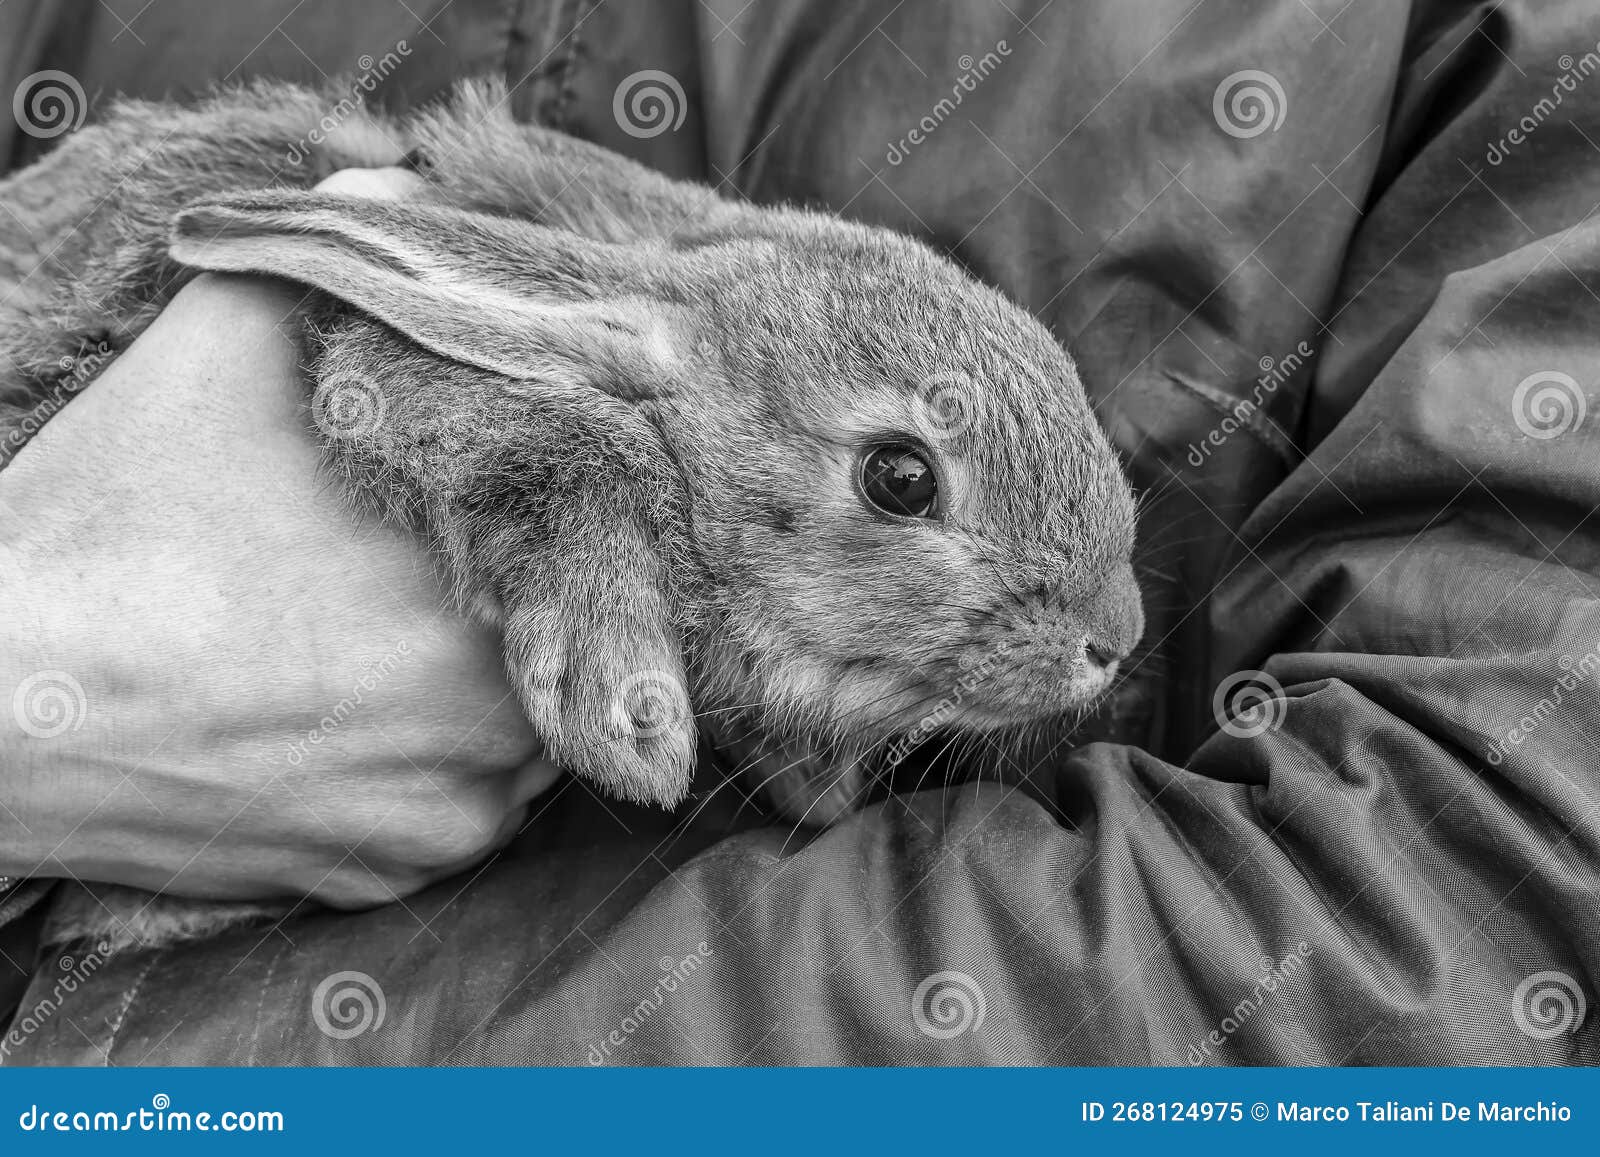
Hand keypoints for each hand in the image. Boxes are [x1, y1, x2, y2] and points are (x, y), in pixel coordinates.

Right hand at [0, 169, 559, 906]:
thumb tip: (400, 185)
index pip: (592, 554)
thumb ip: (334, 259)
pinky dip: (429, 769)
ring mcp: (448, 813)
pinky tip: (351, 718)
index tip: (502, 514)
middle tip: (429, 576)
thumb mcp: (218, 350)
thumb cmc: (116, 525)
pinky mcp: (393, 877)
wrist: (2, 704)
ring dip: (480, 692)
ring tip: (383, 646)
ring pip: (521, 736)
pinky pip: (459, 813)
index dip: (547, 525)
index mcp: (484, 588)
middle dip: (511, 606)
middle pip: (556, 644)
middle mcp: (496, 720)